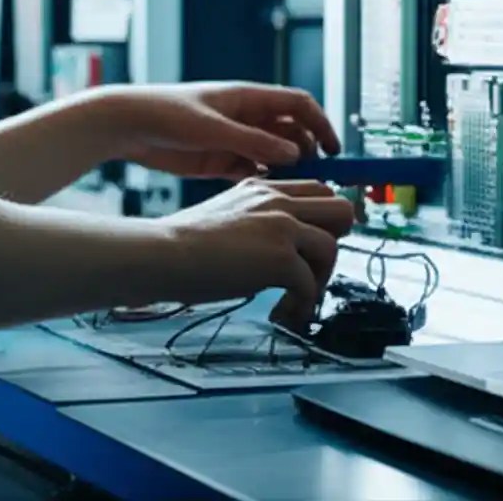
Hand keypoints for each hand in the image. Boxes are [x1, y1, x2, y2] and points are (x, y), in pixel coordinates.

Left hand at [98, 82, 341, 179]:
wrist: (127, 126)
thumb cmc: (165, 113)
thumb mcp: (214, 128)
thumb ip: (254, 142)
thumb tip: (294, 154)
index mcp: (249, 98)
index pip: (299, 105)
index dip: (320, 124)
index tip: (333, 148)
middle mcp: (246, 117)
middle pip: (291, 132)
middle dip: (307, 151)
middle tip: (315, 177)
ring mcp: (234, 139)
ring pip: (274, 154)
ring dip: (286, 169)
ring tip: (292, 188)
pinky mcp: (220, 160)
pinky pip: (252, 170)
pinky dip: (263, 180)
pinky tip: (265, 193)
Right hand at [162, 179, 354, 329]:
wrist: (161, 255)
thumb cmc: (181, 245)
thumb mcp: (226, 215)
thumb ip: (256, 221)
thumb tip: (281, 250)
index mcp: (263, 189)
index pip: (320, 190)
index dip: (324, 220)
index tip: (314, 246)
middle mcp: (277, 201)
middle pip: (341, 209)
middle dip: (336, 240)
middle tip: (314, 267)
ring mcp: (282, 227)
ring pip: (332, 248)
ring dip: (320, 280)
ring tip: (297, 300)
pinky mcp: (280, 258)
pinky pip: (310, 285)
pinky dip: (302, 305)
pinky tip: (284, 314)